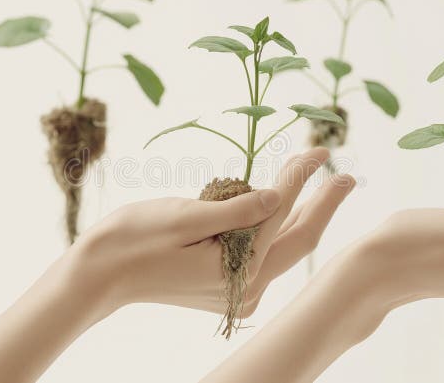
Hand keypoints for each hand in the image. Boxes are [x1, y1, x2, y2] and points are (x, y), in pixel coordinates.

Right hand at [0, 147, 354, 382]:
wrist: (99, 276)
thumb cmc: (133, 240)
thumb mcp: (185, 216)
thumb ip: (237, 208)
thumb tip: (280, 195)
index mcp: (237, 269)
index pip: (280, 214)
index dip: (300, 178)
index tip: (319, 151)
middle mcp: (244, 288)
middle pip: (295, 240)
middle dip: (320, 205)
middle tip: (345, 177)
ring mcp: (235, 292)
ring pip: (280, 249)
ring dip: (297, 215)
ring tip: (316, 184)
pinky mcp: (223, 289)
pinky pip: (259, 255)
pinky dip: (271, 229)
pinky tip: (279, 207)